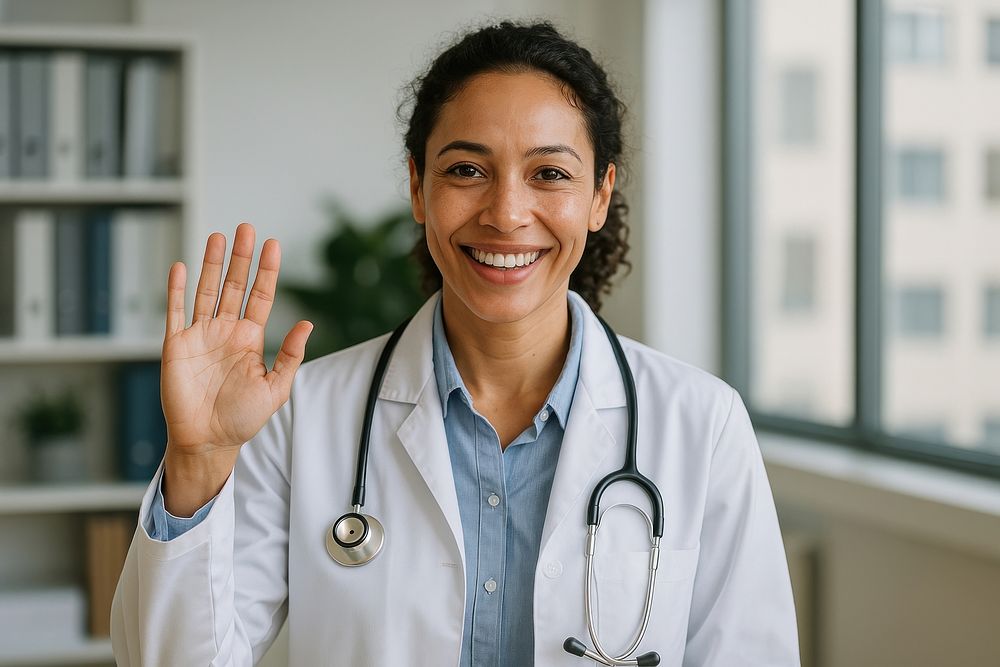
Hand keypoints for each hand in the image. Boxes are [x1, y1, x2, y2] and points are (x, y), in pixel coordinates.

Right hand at [160, 223, 311, 513]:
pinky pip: (175, 312)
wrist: (208, 441)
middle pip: (234, 285)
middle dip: (241, 257)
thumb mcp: (276, 388)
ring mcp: (201, 335)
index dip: (267, 270)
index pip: (261, 296)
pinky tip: (181, 267)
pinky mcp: (176, 346)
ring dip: (212, 264)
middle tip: (246, 228)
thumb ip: (290, 355)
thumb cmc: (243, 418)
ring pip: (207, 291)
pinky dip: (177, 290)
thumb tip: (308, 324)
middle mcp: (226, 331)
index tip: (273, 244)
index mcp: (250, 338)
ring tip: (219, 236)